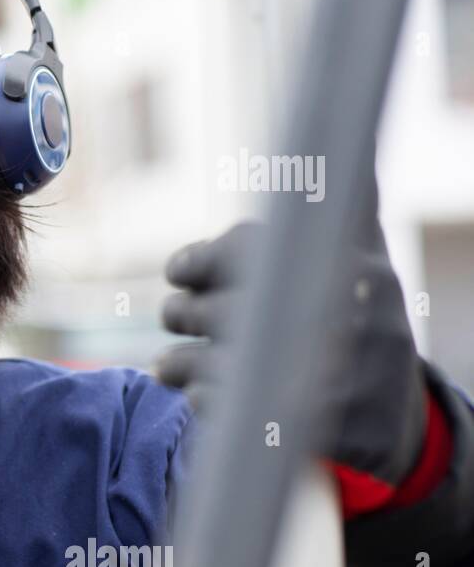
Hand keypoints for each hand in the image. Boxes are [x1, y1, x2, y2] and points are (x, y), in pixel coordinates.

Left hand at [153, 179, 427, 489]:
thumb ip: (344, 207)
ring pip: (209, 360)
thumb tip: (338, 138)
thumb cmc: (365, 326)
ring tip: (169, 364)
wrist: (396, 426)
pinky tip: (200, 395)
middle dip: (182, 312)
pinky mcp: (300, 429)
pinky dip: (199, 399)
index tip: (178, 271)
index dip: (198, 259)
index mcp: (352, 270)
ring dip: (176, 362)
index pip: (247, 249)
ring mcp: (323, 378)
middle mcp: (339, 319)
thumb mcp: (367, 263)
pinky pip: (218, 407)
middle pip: (220, 307)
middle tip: (173, 315)